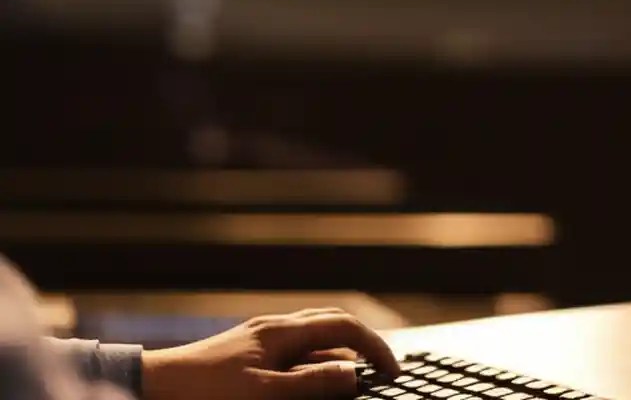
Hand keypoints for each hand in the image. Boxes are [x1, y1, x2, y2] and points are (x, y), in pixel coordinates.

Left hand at [141, 308, 399, 399]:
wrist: (150, 388)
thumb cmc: (202, 392)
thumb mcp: (262, 393)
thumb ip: (311, 383)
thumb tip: (354, 375)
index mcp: (281, 332)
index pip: (345, 326)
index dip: (375, 346)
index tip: (392, 372)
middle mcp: (273, 329)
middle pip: (332, 324)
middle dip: (362, 343)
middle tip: (381, 370)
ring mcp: (258, 341)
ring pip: (312, 339)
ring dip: (338, 354)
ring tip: (353, 380)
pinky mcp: (245, 356)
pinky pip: (293, 353)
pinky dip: (313, 364)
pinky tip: (311, 383)